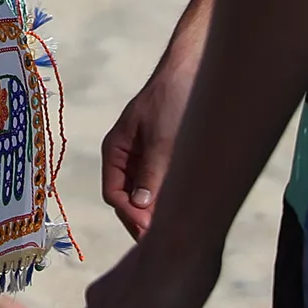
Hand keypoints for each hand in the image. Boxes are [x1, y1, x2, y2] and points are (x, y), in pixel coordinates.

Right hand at [101, 50, 197, 240]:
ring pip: (146, 195)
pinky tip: (183, 209)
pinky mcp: (165, 157)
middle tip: (164, 237)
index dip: (129, 214)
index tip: (150, 229)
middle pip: (128, 199)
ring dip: (156, 211)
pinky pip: (161, 185)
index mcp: (115, 150)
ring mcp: (146, 158)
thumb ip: (151, 173)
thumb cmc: (172, 98)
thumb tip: (141, 208)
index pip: (113, 194)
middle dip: (142, 219)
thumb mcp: (161, 138)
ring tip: (175, 228)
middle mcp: (127, 157)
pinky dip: (168, 199)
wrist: (193, 69)